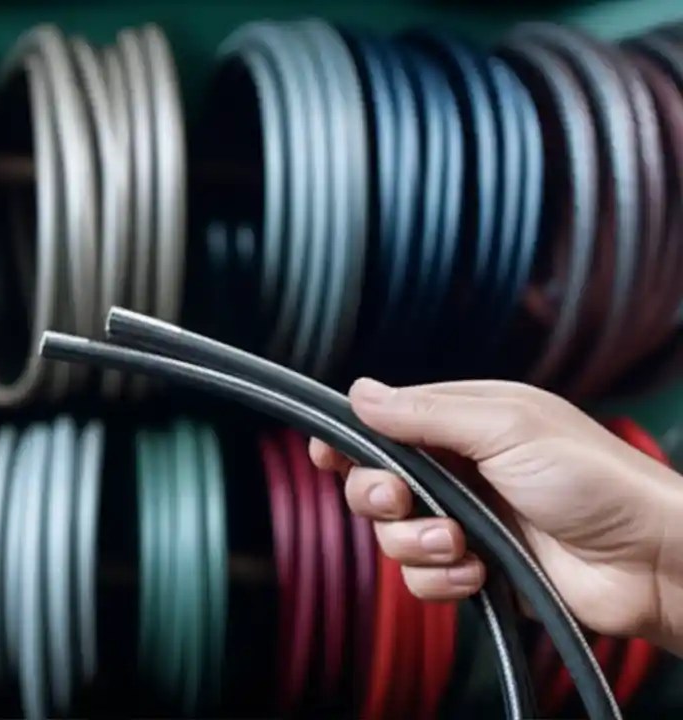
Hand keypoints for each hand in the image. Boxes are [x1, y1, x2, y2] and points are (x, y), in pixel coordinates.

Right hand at [310, 378, 682, 647]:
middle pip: (374, 483)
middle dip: (377, 497)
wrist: (649, 560)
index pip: (384, 423)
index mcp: (464, 421)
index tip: (329, 455)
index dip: (350, 440)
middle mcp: (459, 469)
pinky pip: (423, 579)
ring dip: (416, 544)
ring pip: (393, 536)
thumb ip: (426, 413)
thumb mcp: (505, 427)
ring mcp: (466, 520)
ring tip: (461, 544)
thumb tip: (359, 393)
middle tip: (400, 501)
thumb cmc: (595, 479)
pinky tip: (478, 573)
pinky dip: (442, 580)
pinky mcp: (476, 569)